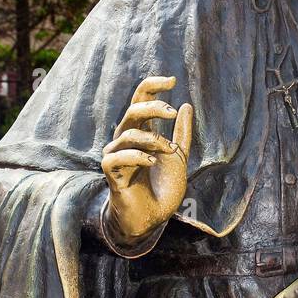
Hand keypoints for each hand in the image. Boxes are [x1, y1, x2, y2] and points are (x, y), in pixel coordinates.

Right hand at [101, 76, 193, 241]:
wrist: (153, 217)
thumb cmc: (162, 188)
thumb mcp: (178, 157)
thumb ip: (181, 133)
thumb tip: (186, 105)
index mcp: (141, 132)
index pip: (140, 100)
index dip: (152, 86)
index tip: (172, 80)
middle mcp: (125, 140)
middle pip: (132, 112)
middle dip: (153, 108)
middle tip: (172, 112)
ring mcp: (116, 155)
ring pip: (129, 134)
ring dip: (153, 139)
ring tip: (169, 151)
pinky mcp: (111, 173)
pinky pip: (118, 157)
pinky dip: (137, 157)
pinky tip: (152, 163)